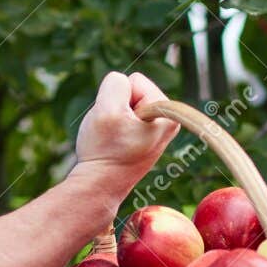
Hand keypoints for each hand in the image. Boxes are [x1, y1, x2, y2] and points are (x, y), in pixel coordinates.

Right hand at [72, 71, 179, 195]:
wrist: (99, 185)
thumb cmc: (104, 150)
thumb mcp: (107, 108)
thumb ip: (116, 82)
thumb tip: (121, 82)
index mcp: (166, 113)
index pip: (133, 81)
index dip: (117, 99)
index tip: (119, 126)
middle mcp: (167, 120)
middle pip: (131, 90)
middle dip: (116, 107)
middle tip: (114, 133)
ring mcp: (155, 129)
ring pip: (124, 103)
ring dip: (113, 117)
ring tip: (114, 140)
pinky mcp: (143, 136)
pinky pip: (122, 116)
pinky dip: (113, 127)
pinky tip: (115, 145)